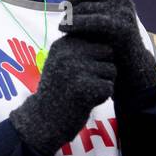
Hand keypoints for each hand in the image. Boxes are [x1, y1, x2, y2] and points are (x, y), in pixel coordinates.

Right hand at [9, 35, 115, 155]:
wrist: (43, 122)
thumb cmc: (58, 90)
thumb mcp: (62, 60)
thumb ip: (81, 46)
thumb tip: (111, 33)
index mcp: (63, 43)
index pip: (97, 37)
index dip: (96, 56)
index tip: (81, 71)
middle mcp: (68, 52)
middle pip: (108, 51)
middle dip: (104, 67)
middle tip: (85, 82)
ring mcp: (75, 70)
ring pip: (111, 69)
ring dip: (103, 83)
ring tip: (83, 92)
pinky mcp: (84, 89)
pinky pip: (109, 87)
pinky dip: (102, 97)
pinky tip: (85, 102)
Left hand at [65, 0, 155, 98]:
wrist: (130, 62)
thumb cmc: (109, 33)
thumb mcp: (102, 7)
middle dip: (69, 2)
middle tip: (64, 13)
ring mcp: (122, 10)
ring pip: (82, 7)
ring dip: (68, 17)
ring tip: (64, 24)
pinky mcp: (121, 27)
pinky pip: (89, 21)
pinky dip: (73, 24)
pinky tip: (63, 29)